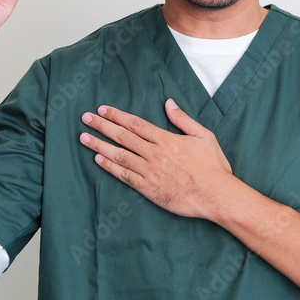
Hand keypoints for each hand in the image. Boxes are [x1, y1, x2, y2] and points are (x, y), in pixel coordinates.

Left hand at [78, 100, 235, 219]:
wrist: (216, 196)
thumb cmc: (213, 167)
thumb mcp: (204, 136)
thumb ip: (184, 119)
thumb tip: (169, 103)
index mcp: (167, 139)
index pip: (135, 124)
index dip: (117, 115)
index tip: (102, 110)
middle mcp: (155, 153)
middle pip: (122, 136)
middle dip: (102, 126)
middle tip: (85, 118)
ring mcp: (150, 171)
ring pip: (119, 155)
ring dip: (99, 145)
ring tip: (84, 138)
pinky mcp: (149, 189)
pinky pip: (124, 176)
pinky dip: (110, 167)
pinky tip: (98, 159)